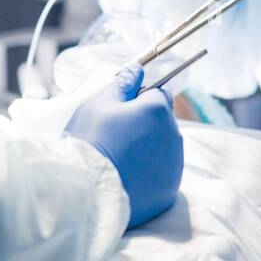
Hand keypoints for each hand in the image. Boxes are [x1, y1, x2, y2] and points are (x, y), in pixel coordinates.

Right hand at [64, 64, 183, 227]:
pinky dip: (149, 174)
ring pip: (164, 149)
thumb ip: (123, 85)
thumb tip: (138, 69)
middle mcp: (174, 136)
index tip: (121, 111)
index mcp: (158, 110)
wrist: (86, 192)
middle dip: (145, 124)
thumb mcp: (99, 104)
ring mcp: (174, 166)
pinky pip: (162, 175)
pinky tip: (127, 177)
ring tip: (119, 160)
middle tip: (115, 137)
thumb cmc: (90, 142)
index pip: (159, 94)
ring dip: (148, 149)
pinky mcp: (169, 191)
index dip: (140, 99)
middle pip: (163, 122)